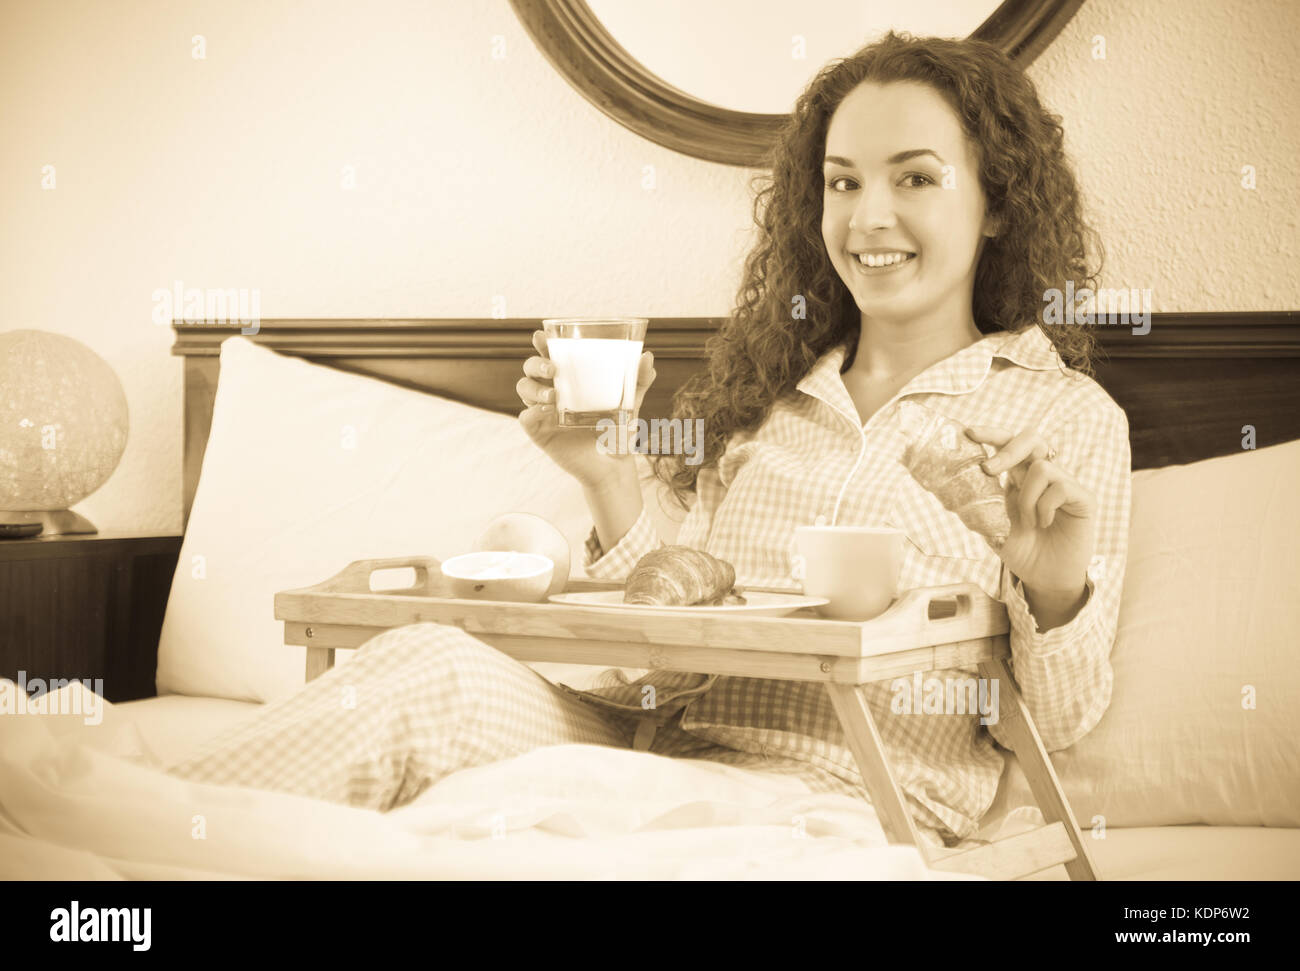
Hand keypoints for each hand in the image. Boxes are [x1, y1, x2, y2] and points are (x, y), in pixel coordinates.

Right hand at [517, 329, 656, 487]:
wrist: (614, 466)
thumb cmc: (618, 431)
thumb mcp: (631, 404)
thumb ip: (639, 381)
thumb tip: (647, 357)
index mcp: (570, 381)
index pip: (550, 355)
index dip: (543, 343)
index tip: (542, 336)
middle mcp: (552, 393)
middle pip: (530, 369)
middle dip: (536, 363)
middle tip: (554, 369)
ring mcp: (544, 413)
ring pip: (523, 389)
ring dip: (534, 387)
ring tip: (554, 396)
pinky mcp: (540, 433)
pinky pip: (526, 418)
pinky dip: (531, 412)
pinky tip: (545, 412)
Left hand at [964, 425, 1095, 601]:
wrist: (1046, 579)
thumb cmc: (1021, 551)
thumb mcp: (993, 528)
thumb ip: (980, 507)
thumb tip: (954, 490)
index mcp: (1020, 477)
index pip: (1008, 444)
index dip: (991, 435)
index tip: (968, 433)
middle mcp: (1043, 475)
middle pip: (1031, 439)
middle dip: (1007, 449)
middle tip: (987, 469)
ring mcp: (1065, 484)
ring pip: (1041, 467)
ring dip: (1026, 497)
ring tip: (1028, 522)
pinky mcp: (1083, 498)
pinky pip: (1060, 487)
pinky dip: (1044, 507)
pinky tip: (1044, 524)